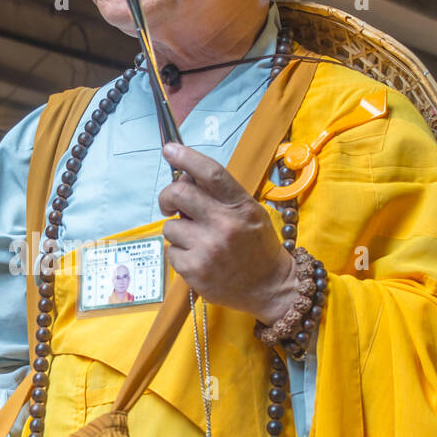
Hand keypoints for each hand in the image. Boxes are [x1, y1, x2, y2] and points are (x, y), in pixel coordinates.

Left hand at [158, 143, 294, 322]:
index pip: (211, 173)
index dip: (187, 157)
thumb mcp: (248, 213)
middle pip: (179, 194)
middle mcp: (224, 225)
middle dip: (166, 196)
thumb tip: (185, 177)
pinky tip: (199, 259)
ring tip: (198, 242)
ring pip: (170, 226)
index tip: (169, 150)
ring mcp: (208, 248)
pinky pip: (172, 252)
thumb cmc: (256, 247)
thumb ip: (219, 196)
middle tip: (168, 204)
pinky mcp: (194, 270)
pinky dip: (181, 255)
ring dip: (178, 231)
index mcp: (239, 206)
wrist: (270, 287)